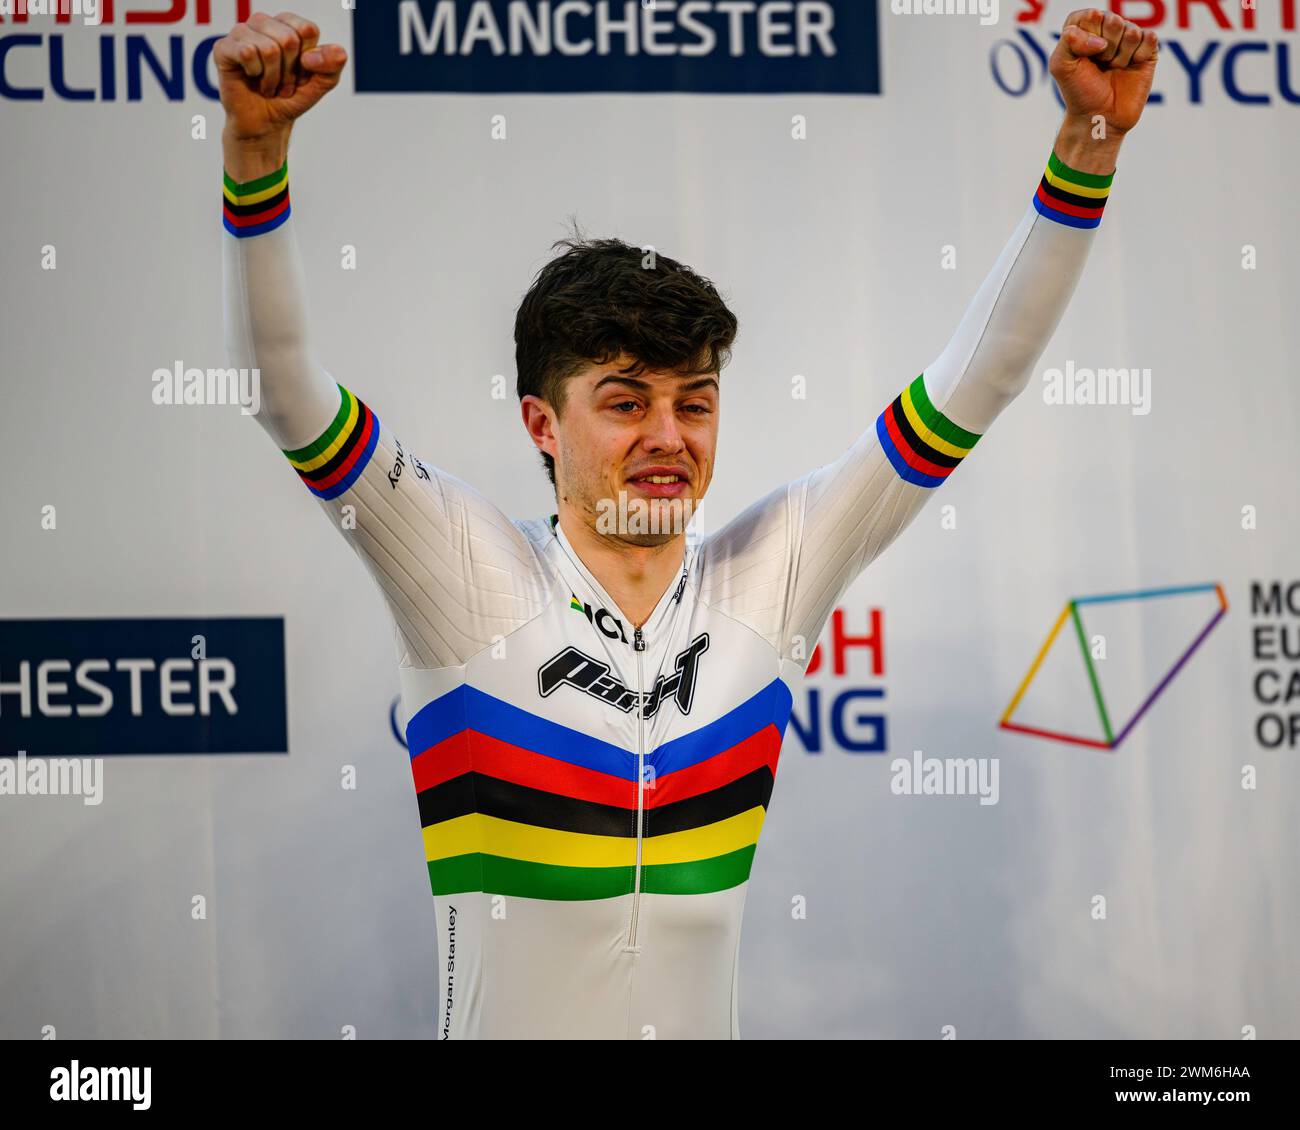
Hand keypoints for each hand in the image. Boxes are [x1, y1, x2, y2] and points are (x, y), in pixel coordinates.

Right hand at [214, 11, 347, 142]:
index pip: (307, 30)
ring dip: (274, 78)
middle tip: (283, 83)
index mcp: (287, 24)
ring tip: (268, 84)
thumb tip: (336, 52)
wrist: (267, 123)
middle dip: (290, 72)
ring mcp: (241, 32)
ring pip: (270, 48)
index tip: (301, 73)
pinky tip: (251, 79)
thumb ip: (334, 66)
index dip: (308, 60)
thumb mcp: (321, 84)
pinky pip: (248, 52)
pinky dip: (256, 75)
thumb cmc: (291, 98)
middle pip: (289, 39)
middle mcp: (263, 22)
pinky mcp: (224, 47)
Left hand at [1050, 8, 1158, 134]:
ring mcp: (1129, 39)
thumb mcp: (1060, 66)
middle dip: (1105, 48)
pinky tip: (1130, 67)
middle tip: (1100, 64)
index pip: (1090, 15)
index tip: (1085, 56)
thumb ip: (1069, 41)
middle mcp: (1108, 30)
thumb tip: (1098, 34)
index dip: (1088, 37)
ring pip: (1132, 31)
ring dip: (1120, 56)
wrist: (1099, 117)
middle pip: (1113, 21)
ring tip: (1114, 68)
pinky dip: (1138, 55)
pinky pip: (1149, 38)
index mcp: (1085, 28)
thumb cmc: (1078, 91)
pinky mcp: (1148, 50)